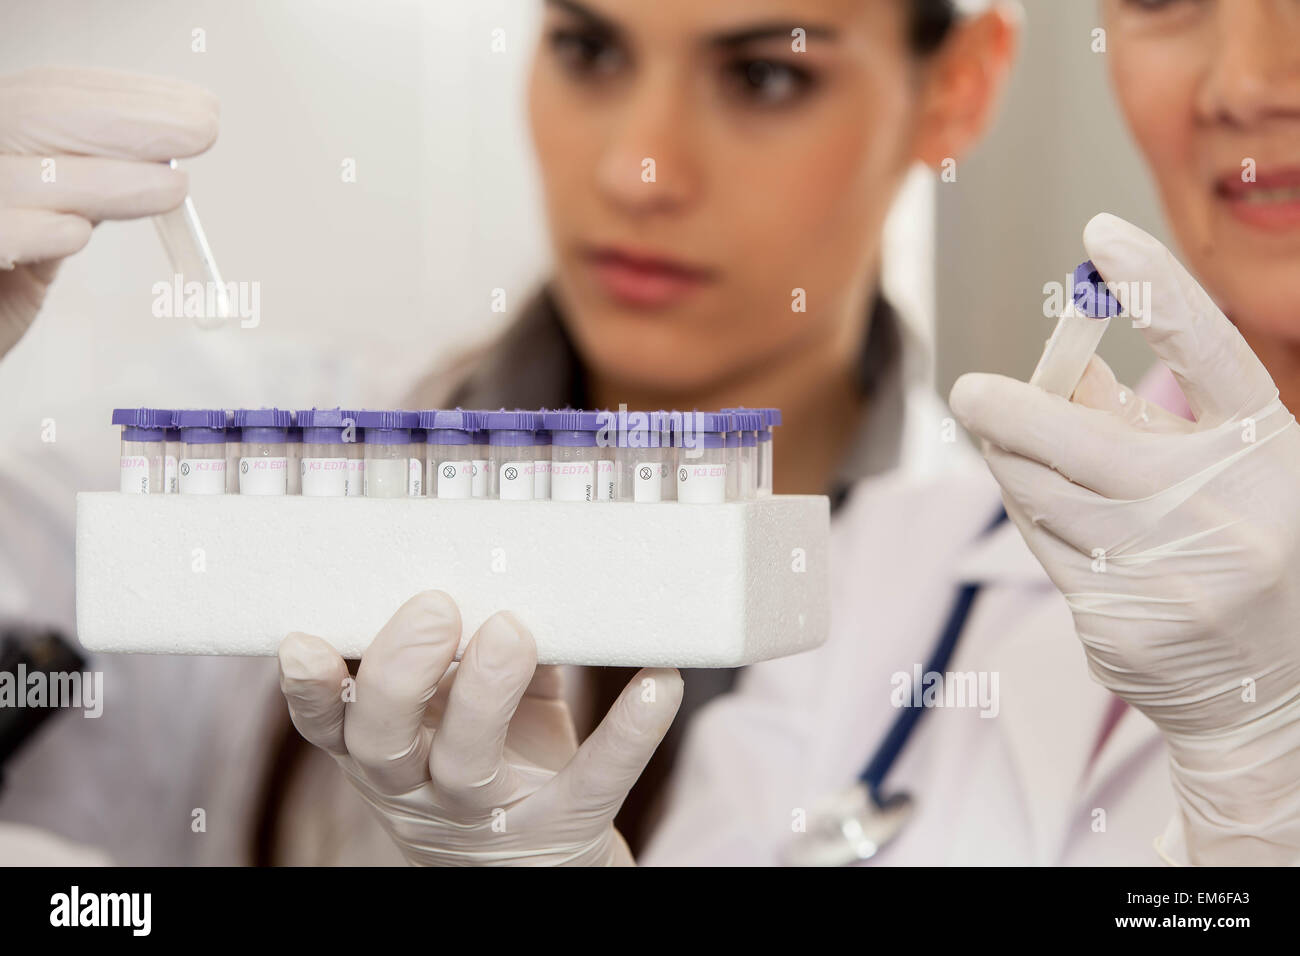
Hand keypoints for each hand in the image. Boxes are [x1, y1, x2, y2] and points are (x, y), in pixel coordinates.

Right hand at [0, 67, 218, 358]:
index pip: (52, 93)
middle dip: (129, 121)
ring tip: (174, 188)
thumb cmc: (2, 285)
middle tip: (202, 131)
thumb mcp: (51, 223)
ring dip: (107, 180)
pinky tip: (78, 233)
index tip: (199, 107)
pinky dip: (36, 233)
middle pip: (36, 116)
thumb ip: (90, 188)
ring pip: (22, 176)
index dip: (127, 96)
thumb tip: (165, 158)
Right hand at [278, 591, 682, 865]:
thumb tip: (498, 552)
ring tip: (511, 628)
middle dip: (402, 674)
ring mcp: (489, 813)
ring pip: (466, 763)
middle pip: (384, 741)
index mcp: (387, 747)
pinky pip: (595, 780)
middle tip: (435, 609)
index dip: (311, 689)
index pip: (329, 721)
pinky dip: (629, 732)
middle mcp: (420, 785)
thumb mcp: (461, 704)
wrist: (536, 859)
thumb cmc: (490, 753)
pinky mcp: (563, 824)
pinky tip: (659, 681)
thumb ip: (470, 641)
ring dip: (485, 692)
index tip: (306, 641)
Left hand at [950, 213, 1299, 864]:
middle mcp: (1226, 513)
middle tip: (970, 392)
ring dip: (1013, 462)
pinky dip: (1034, 516)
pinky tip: (1048, 510)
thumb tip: (1064, 367)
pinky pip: (1044, 548)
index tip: (1101, 236)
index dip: (1157, 288)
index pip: (1212, 354)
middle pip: (1083, 439)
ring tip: (1008, 445)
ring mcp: (1173, 576)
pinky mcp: (1118, 624)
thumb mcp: (1233, 468)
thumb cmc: (1254, 554)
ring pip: (1043, 494)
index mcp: (1271, 456)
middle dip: (1010, 411)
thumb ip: (1152, 414)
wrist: (1274, 698)